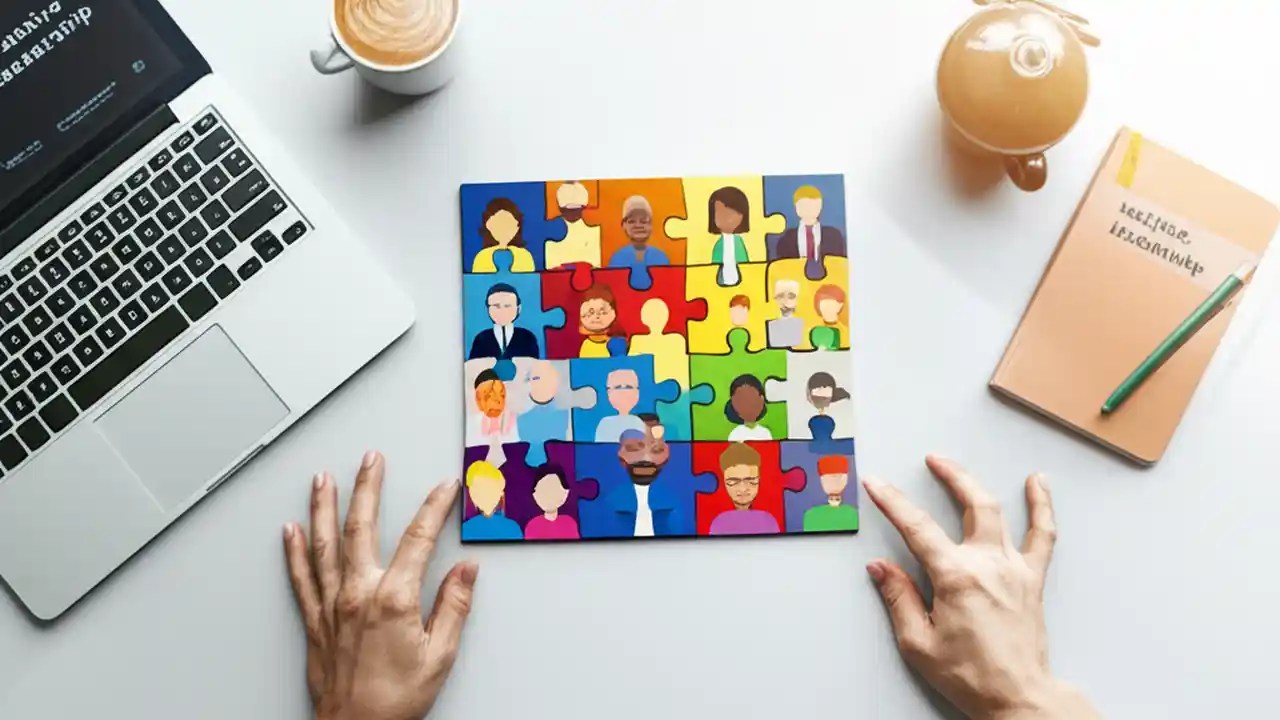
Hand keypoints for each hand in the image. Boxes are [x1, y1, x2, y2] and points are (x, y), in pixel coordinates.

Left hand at [283, 451, 476, 719]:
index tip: (444, 489)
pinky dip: (294, 551)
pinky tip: (291, 530)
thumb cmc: (395, 700)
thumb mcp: (440, 655)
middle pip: (361, 528)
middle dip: (368, 488)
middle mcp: (358, 594)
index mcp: (393, 599)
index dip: (434, 509)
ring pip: (324, 545)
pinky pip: (301, 578)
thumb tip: (466, 572)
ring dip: (323, 507)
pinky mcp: (315, 622)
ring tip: (323, 479)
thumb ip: (454, 607)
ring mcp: (332, 606)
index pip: (419, 539)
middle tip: (372, 460)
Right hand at [863, 456, 1096, 719]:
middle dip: (948, 476)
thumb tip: (880, 567)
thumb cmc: (970, 675)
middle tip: (931, 461)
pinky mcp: (1031, 580)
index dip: (893, 502)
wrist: (1018, 697)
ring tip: (964, 466)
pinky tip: (1038, 485)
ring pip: (1000, 512)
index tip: (876, 484)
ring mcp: (1014, 568)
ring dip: (980, 484)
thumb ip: (898, 598)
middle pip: (970, 504)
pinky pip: (1042, 536)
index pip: (917, 528)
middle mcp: (988, 564)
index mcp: (956, 577)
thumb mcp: (918, 643)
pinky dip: (1042, 507)